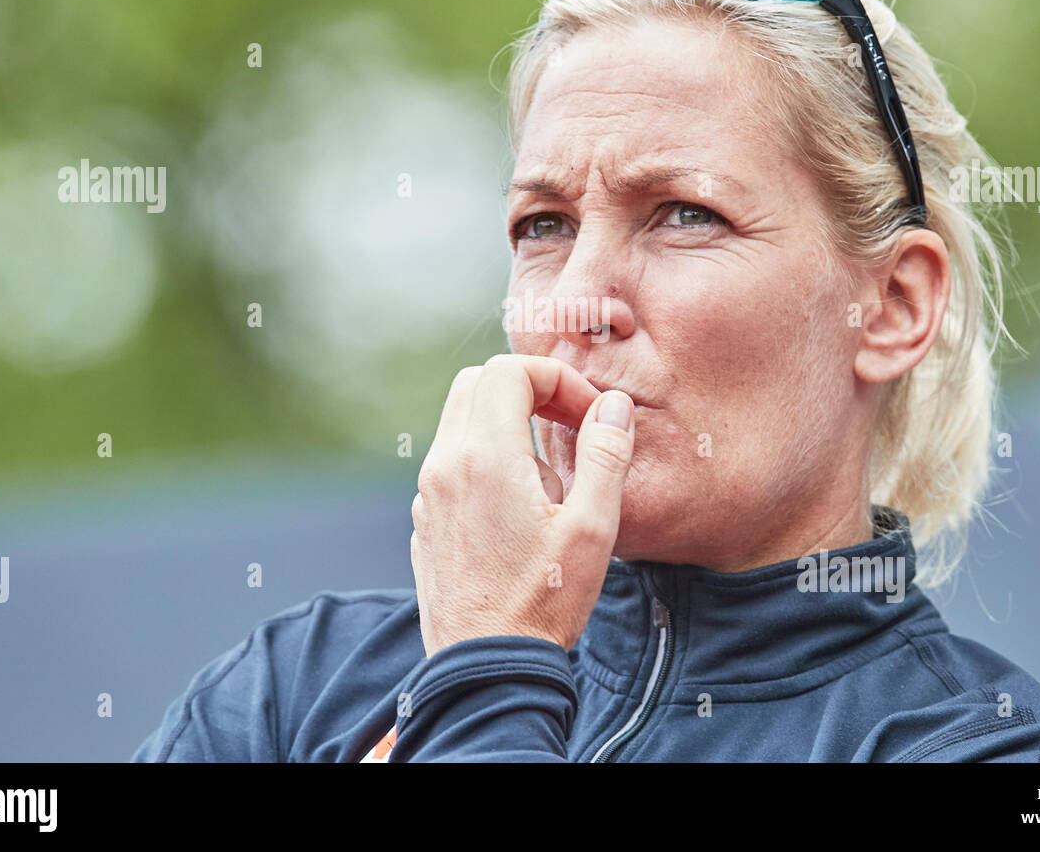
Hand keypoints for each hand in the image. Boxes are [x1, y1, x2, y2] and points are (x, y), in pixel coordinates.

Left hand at [410, 354, 635, 654]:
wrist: (486, 669)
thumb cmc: (542, 601)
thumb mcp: (593, 527)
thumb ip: (605, 455)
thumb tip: (614, 406)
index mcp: (485, 456)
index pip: (508, 371)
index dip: (555, 378)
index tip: (588, 414)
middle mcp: (445, 466)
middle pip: (476, 384)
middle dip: (527, 390)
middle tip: (569, 425)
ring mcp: (428, 495)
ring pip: (459, 422)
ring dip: (506, 425)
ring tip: (550, 479)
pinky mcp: (425, 521)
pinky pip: (451, 464)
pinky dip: (485, 459)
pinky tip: (520, 508)